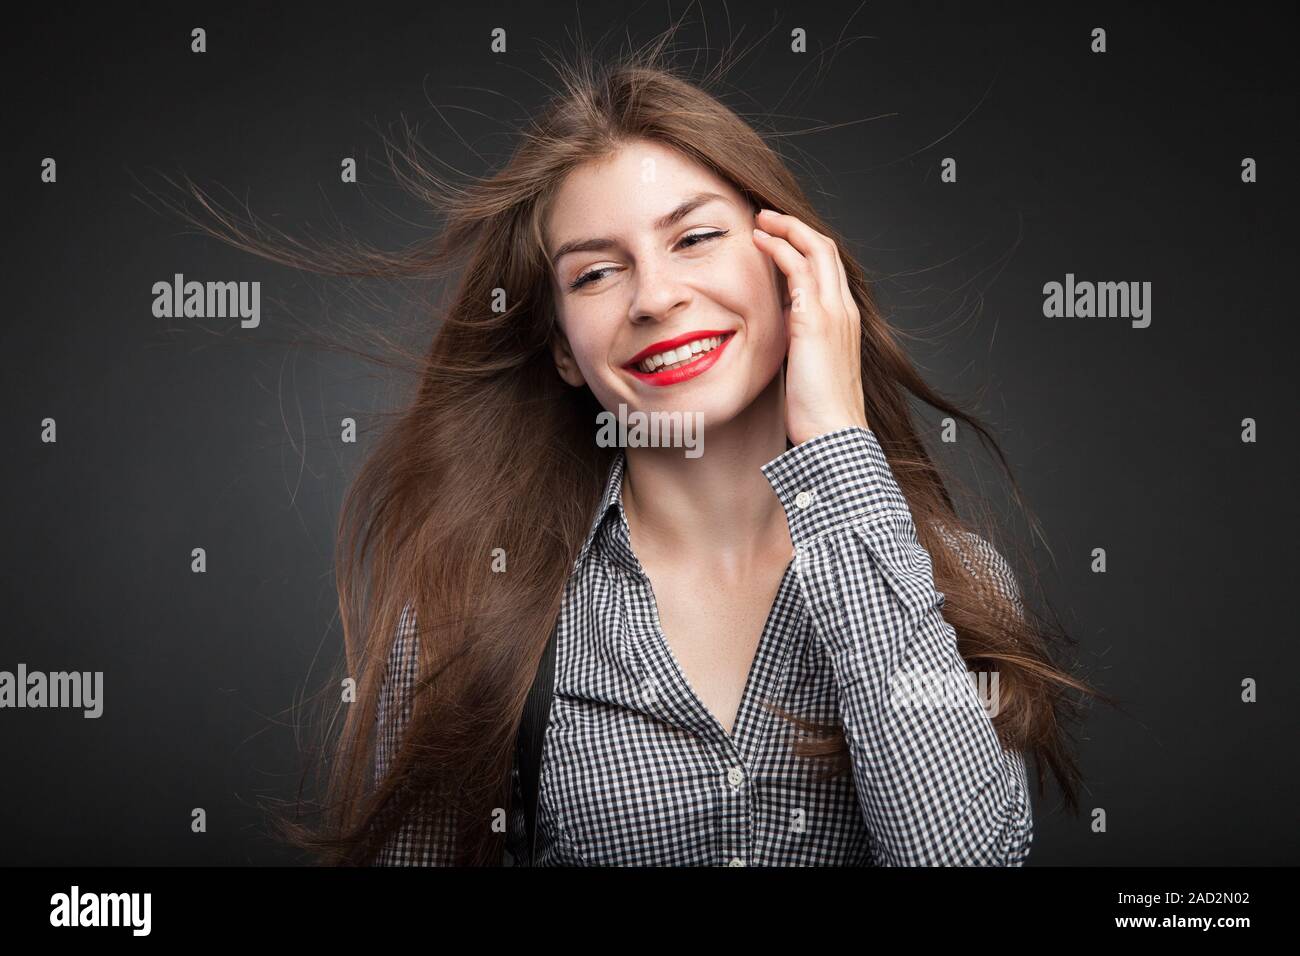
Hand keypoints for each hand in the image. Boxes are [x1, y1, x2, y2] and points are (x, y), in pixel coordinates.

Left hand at [751, 208, 869, 445]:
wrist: (833, 433)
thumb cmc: (818, 412)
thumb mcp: (808, 367)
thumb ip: (799, 342)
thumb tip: (780, 329)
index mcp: (844, 321)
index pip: (830, 269)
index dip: (806, 247)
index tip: (780, 239)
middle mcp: (844, 310)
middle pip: (827, 249)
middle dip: (796, 227)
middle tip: (768, 217)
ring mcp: (832, 312)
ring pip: (815, 249)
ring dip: (786, 228)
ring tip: (760, 219)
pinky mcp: (814, 320)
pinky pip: (798, 269)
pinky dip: (779, 248)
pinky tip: (759, 241)